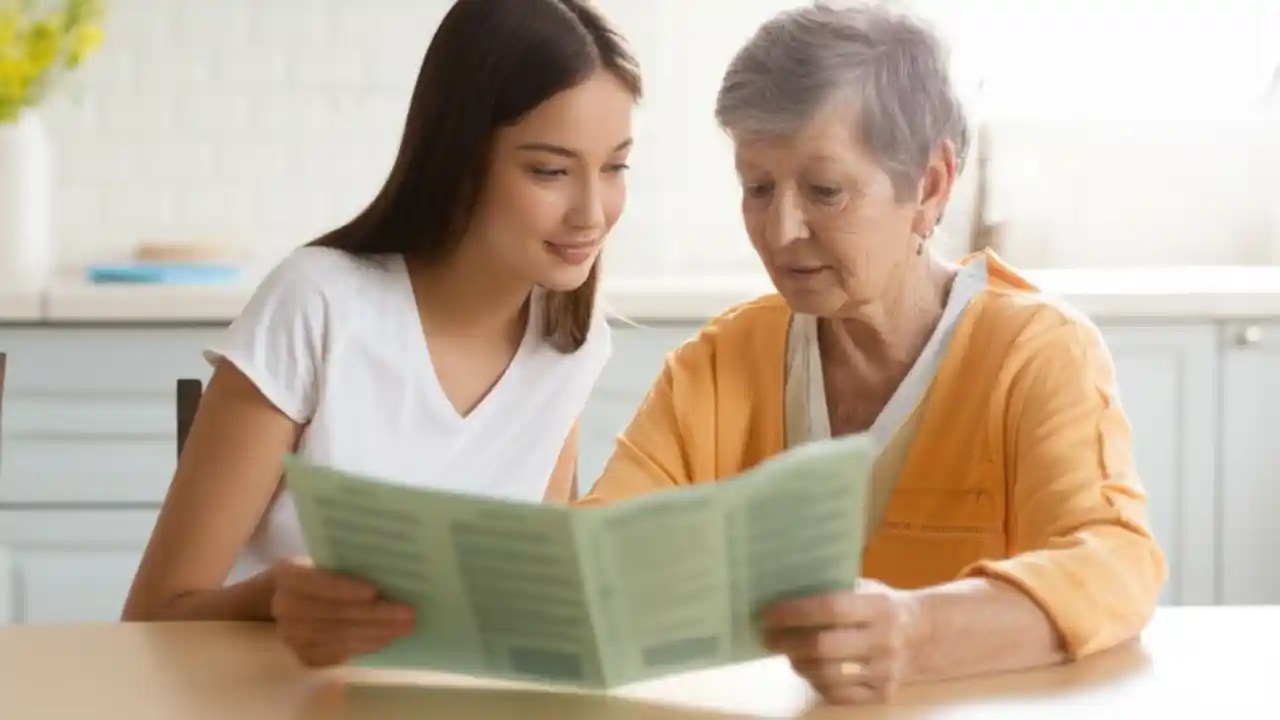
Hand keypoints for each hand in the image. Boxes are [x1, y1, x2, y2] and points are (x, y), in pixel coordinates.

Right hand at [267, 558, 415, 667]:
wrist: (291, 600)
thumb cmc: (319, 574)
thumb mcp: (327, 560)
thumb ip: (348, 564)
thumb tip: (391, 570)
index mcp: (287, 575)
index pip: (314, 582)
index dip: (343, 588)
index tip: (374, 591)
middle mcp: (283, 607)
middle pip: (332, 614)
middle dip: (374, 615)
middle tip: (407, 613)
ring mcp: (291, 636)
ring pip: (338, 636)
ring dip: (375, 633)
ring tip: (404, 628)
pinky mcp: (304, 656)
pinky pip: (338, 654)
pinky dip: (364, 646)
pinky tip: (385, 639)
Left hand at [760, 578, 923, 704]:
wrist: (925, 636)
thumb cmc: (884, 606)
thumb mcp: (868, 589)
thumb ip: (835, 592)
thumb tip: (783, 594)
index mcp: (880, 607)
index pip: (831, 609)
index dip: (795, 612)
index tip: (768, 614)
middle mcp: (885, 641)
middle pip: (824, 647)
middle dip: (788, 643)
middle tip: (769, 638)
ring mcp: (886, 672)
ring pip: (827, 675)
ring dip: (799, 664)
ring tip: (789, 653)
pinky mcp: (883, 694)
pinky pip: (838, 695)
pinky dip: (817, 683)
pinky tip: (810, 670)